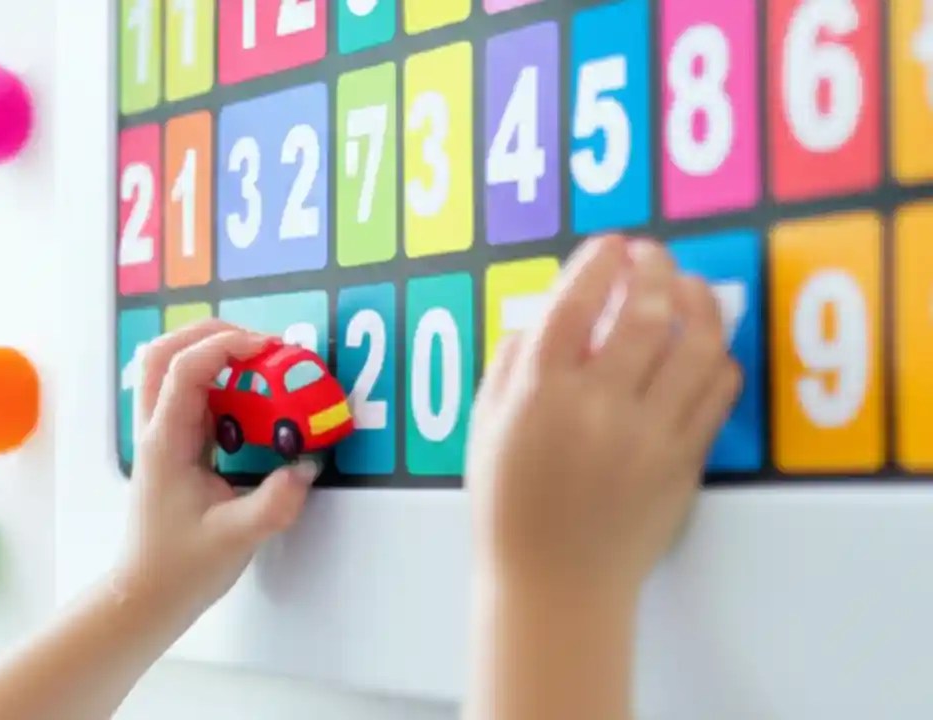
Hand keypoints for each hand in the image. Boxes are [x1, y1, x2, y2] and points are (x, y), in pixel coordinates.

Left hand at [118, 320, 320, 619]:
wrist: (146, 594)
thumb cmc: (181, 568)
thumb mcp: (237, 539)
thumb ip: (276, 502)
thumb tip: (308, 466)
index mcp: (165, 443)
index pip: (185, 369)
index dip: (226, 347)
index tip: (270, 349)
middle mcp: (157, 429)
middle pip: (163, 350)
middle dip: (212, 333)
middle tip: (261, 343)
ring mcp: (161, 435)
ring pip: (170, 367)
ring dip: (210, 351)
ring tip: (258, 361)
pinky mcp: (173, 445)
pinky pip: (188, 393)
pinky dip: (217, 379)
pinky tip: (251, 397)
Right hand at [466, 235, 740, 599]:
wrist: (554, 585)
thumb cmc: (510, 508)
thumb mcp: (484, 428)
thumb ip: (510, 365)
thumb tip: (545, 316)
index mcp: (538, 395)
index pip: (573, 304)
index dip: (596, 263)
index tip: (609, 246)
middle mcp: (596, 408)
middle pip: (642, 312)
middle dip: (652, 268)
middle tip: (651, 256)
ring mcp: (646, 435)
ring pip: (693, 346)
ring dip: (697, 304)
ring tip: (689, 290)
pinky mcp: (682, 462)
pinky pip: (716, 394)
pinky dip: (717, 358)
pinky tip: (706, 347)